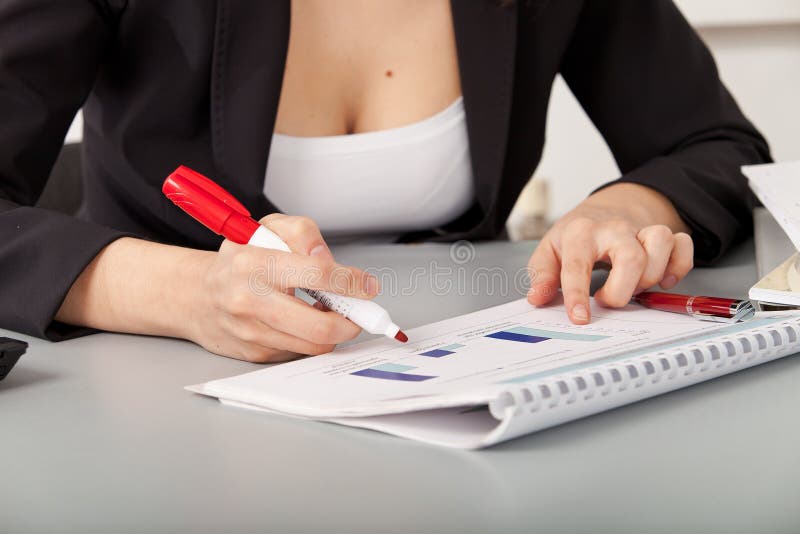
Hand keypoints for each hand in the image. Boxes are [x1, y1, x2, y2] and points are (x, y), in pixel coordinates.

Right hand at [187, 215, 378, 361]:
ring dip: (333, 332)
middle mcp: (250, 301)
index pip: (318, 274)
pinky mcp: (255, 354)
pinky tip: (303, 324)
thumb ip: (303, 233)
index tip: (367, 286)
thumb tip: (329, 259)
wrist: (197, 296)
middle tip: (358, 313)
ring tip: (330, 314)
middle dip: (350, 322)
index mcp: (255, 263)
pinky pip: (298, 352)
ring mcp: (252, 332)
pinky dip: (310, 339)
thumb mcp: (267, 230)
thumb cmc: (238, 262)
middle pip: (320, 326)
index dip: (351, 282)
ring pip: (313, 344)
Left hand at [526, 183, 693, 323]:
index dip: (578, 294)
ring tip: (631, 285)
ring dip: (651, 276)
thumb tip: (537, 298)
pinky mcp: (665, 234)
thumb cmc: (577, 235)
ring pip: (661, 245)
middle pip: (632, 259)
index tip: (580, 318)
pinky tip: (663, 279)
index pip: (579, 265)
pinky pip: (684, 246)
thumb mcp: (550, 250)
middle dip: (622, 290)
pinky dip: (679, 266)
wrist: (605, 208)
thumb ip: (542, 275)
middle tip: (605, 299)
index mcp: (580, 233)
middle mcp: (614, 229)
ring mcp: (642, 229)